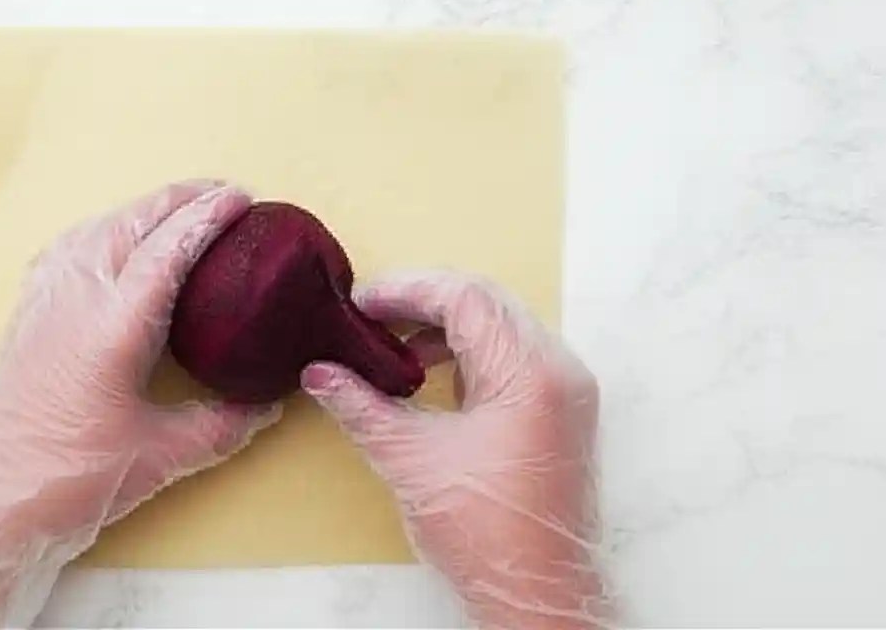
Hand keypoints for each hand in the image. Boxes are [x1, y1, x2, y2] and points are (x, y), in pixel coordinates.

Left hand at [0, 181, 280, 627]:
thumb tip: (266, 404)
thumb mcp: (160, 457)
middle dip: (180, 199)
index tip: (242, 198)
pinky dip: (106, 229)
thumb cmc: (69, 480)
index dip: (208, 216)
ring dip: (143, 210)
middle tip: (224, 194)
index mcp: (113, 322)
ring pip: (99, 227)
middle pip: (133, 220)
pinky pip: (71, 247)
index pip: (170, 246)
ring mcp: (44, 299)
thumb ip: (222, 425)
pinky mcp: (27, 312)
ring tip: (181, 209)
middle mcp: (75, 295)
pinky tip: (117, 241)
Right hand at [302, 272, 608, 629]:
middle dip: (424, 301)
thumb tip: (320, 373)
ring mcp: (565, 391)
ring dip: (446, 327)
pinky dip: (468, 354)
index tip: (360, 303)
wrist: (537, 594)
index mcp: (529, 375)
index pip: (466, 298)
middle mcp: (558, 371)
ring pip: (501, 326)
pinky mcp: (559, 411)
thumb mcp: (410, 461)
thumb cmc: (486, 534)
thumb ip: (362, 406)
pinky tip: (429, 374)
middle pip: (486, 302)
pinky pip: (512, 357)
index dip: (406, 290)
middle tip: (370, 315)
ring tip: (392, 347)